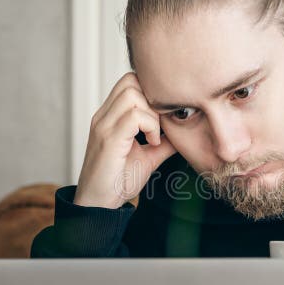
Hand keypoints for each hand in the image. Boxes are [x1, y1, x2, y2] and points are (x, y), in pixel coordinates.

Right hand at [74, 72, 176, 208]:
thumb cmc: (118, 181)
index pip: (130, 82)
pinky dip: (150, 126)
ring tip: (155, 136)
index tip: (162, 118)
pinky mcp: (108, 138)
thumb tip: (184, 131)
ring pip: (132, 93)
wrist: (98, 204)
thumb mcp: (148, 157)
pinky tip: (152, 143)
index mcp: (109, 116)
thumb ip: (164, 141)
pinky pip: (134, 115)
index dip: (151, 94)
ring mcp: (103, 125)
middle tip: (160, 125)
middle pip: (131, 80)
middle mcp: (103, 116)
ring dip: (152, 113)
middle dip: (153, 99)